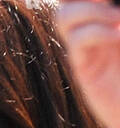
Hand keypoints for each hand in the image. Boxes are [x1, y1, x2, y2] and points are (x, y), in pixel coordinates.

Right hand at [57, 2, 119, 127]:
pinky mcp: (82, 69)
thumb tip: (115, 15)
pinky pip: (77, 41)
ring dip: (92, 11)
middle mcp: (87, 30)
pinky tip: (117, 36)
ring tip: (117, 19)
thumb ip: (117, 21)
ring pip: (64, 17)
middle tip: (107, 3)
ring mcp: (82, 50)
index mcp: (100, 18)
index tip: (106, 1)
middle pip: (65, 3)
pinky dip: (98, 32)